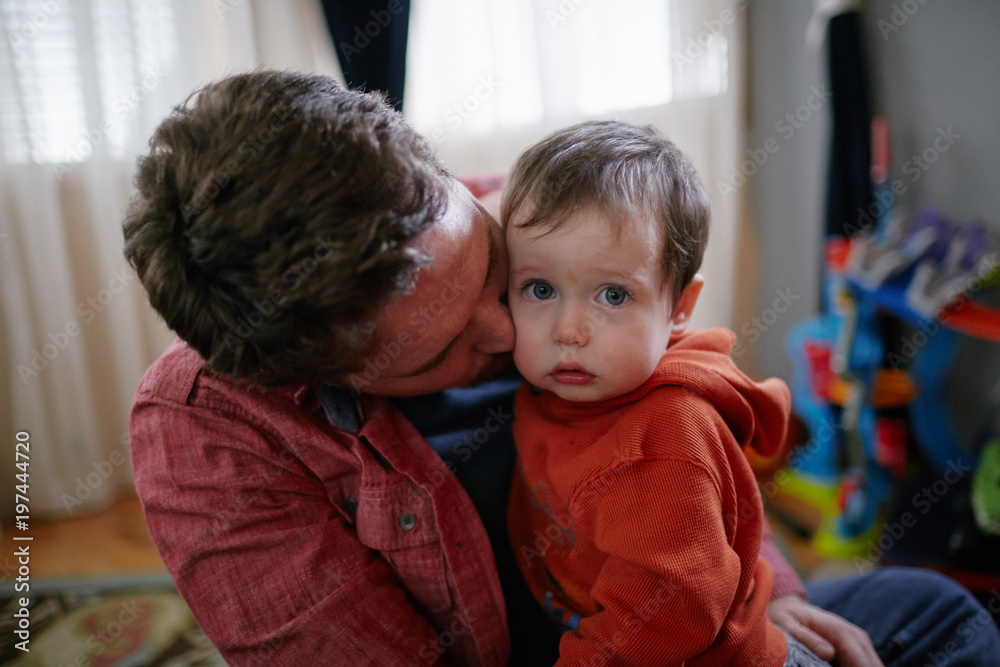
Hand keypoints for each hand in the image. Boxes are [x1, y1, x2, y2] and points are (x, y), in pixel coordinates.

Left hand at [768, 594, 882, 666]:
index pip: (864, 664)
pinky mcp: (856, 651)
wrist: (790, 608)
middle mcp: (857, 638)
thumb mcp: (789, 626)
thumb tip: (828, 654)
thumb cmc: (787, 617)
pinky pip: (864, 665)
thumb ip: (807, 639)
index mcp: (842, 632)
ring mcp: (859, 644)